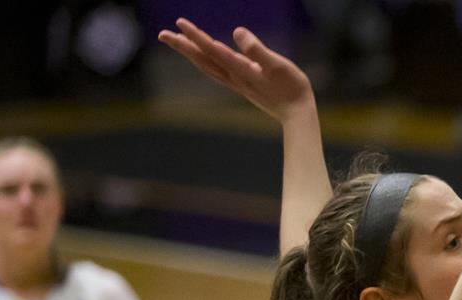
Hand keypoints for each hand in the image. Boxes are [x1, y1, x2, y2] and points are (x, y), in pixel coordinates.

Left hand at [159, 19, 315, 122]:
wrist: (298, 115)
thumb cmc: (292, 88)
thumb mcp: (278, 65)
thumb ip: (257, 49)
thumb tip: (237, 32)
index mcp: (240, 69)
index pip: (213, 49)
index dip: (196, 36)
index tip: (180, 23)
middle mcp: (234, 77)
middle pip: (202, 59)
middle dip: (183, 46)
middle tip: (163, 34)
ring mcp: (237, 83)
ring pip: (206, 66)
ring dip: (190, 54)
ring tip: (176, 42)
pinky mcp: (243, 86)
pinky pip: (215, 72)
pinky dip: (203, 62)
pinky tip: (202, 59)